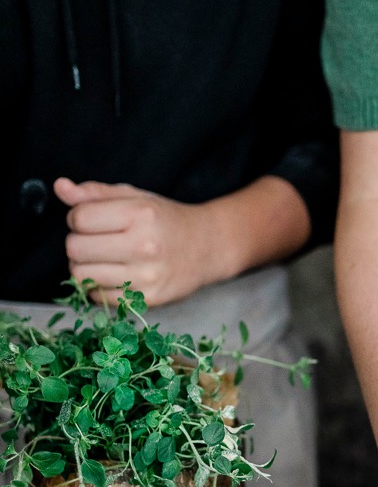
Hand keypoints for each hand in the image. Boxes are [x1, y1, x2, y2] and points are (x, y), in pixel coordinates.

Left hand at [55, 178, 220, 306]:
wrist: (208, 247)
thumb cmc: (167, 219)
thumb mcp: (135, 197)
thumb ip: (95, 193)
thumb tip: (61, 187)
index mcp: (140, 215)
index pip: (79, 219)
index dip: (78, 218)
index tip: (93, 220)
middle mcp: (144, 246)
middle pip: (75, 249)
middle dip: (78, 243)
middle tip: (96, 241)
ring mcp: (146, 277)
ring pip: (82, 276)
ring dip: (85, 266)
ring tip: (103, 259)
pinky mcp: (148, 300)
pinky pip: (98, 297)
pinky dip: (98, 287)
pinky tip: (114, 275)